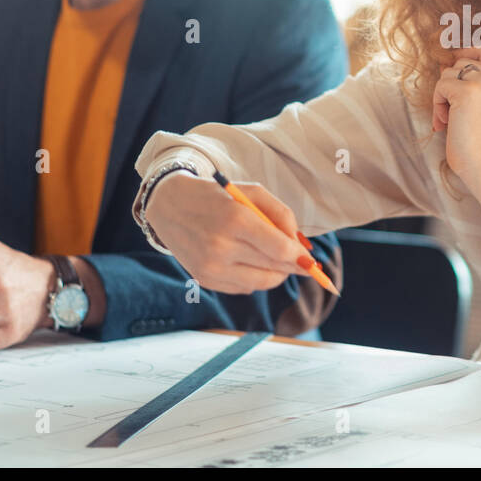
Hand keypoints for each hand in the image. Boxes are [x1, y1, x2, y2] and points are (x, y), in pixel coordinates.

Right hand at [144, 170, 311, 293]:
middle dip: (292, 265)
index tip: (311, 259)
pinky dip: (255, 277)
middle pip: (274, 268)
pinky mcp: (205, 280)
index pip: (280, 249)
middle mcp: (221, 247)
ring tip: (272, 256)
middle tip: (299, 258)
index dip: (300, 257)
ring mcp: (211, 268)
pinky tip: (247, 260)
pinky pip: (245, 287)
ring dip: (276, 273)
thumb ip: (282, 215)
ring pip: (262, 282)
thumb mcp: (252, 192)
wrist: (169, 205)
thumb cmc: (217, 196)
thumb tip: (301, 246)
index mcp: (235, 220)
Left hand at [431, 45, 480, 187]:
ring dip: (442, 96)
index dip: (465, 50)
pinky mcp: (466, 91)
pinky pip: (440, 86)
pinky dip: (437, 105)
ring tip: (450, 118)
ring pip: (449, 72)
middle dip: (451, 83)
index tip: (452, 60)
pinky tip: (446, 122)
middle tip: (451, 110)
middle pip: (462, 61)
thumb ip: (478, 83)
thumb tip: (446, 64)